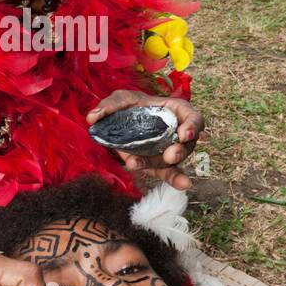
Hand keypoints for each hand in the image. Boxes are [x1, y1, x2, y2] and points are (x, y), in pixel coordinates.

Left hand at [86, 89, 204, 191]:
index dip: (193, 126)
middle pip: (187, 144)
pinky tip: (183, 186)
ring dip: (159, 165)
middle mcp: (177, 131)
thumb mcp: (121, 99)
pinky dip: (175, 180)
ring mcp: (170, 149)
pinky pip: (169, 173)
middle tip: (170, 156)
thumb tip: (92, 118)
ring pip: (173, 160)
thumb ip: (109, 105)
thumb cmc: (129, 106)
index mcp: (176, 111)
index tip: (184, 134)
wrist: (122, 122)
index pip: (193, 117)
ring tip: (134, 164)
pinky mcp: (160, 163)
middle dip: (179, 151)